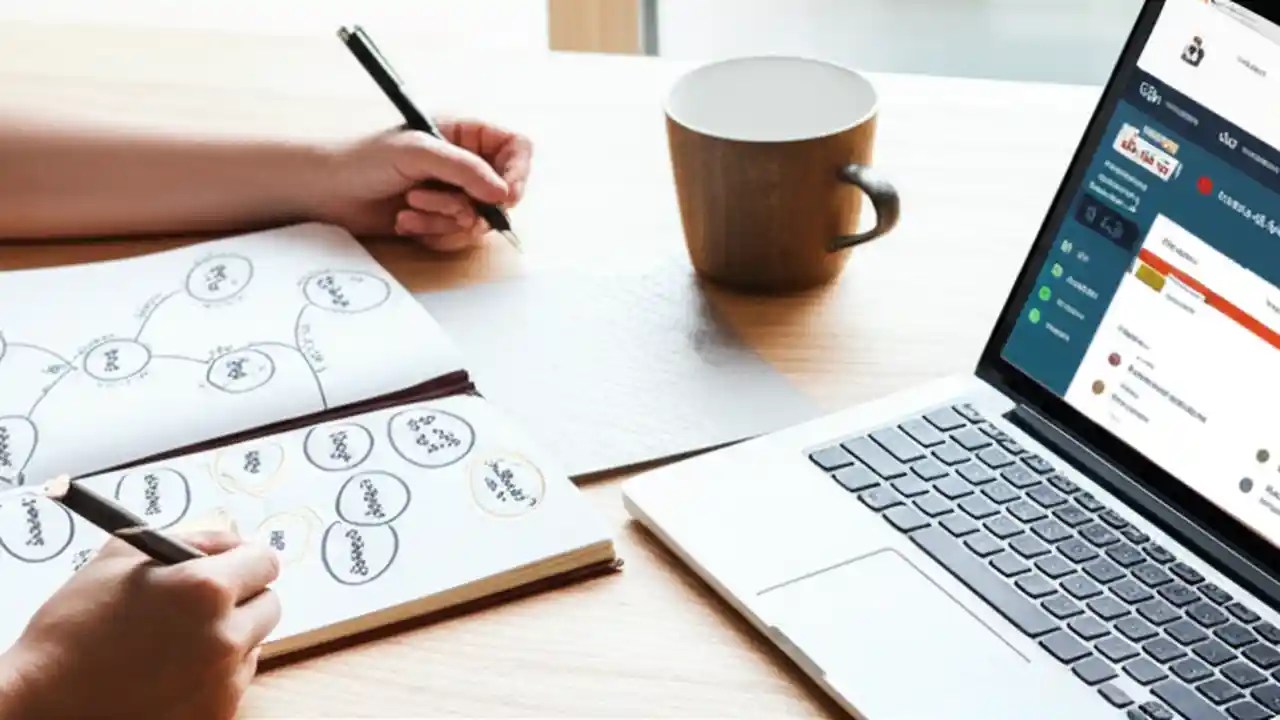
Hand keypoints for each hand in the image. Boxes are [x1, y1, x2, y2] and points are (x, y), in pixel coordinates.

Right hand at [0, 531, 280, 719]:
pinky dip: (214, 675)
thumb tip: (232, 540)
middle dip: (241, 599)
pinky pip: (234, 683)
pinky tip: (172, 672)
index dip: (245, 560)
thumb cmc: (74, 626)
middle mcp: (224, 636)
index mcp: (205, 589)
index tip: (231, 566)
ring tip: (176, 642)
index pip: (265, 562)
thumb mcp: (123, 557)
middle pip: (268, 604)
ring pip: (253, 645)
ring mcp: (223, 682)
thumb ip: (190, 539)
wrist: (42, 701)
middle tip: (200, 605)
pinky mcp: (216, 715)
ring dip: (229, 638)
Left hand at [312, 118, 532, 251]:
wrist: (326, 191)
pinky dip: (433, 234)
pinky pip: (457, 237)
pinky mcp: (438, 220)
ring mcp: (452, 193)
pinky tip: (405, 221)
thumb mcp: (418, 153)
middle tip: (449, 206)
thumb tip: (503, 193)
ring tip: (411, 208)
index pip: (515, 148)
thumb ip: (465, 170)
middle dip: (472, 206)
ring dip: (445, 221)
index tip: (506, 195)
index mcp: (464, 134)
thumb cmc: (363, 159)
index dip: (518, 172)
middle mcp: (463, 164)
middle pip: (503, 192)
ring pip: (479, 220)